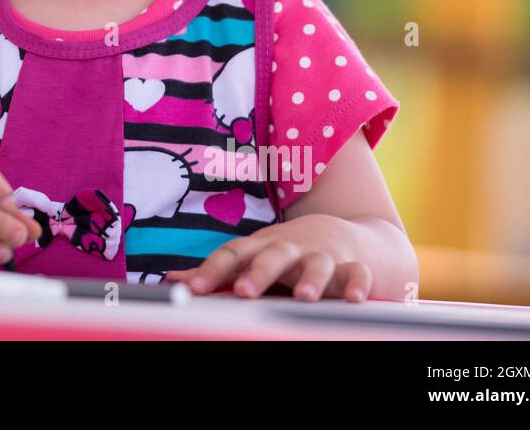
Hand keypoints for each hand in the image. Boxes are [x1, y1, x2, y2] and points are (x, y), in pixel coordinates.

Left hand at [163, 214, 373, 300]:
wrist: (340, 231)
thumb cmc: (285, 251)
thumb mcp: (251, 256)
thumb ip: (216, 272)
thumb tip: (171, 280)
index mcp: (260, 247)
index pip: (231, 254)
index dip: (211, 270)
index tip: (192, 290)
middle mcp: (289, 249)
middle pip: (272, 256)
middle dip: (258, 273)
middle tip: (243, 292)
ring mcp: (321, 255)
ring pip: (316, 264)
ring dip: (310, 279)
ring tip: (303, 297)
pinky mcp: (351, 266)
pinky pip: (356, 273)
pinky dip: (358, 283)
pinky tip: (356, 298)